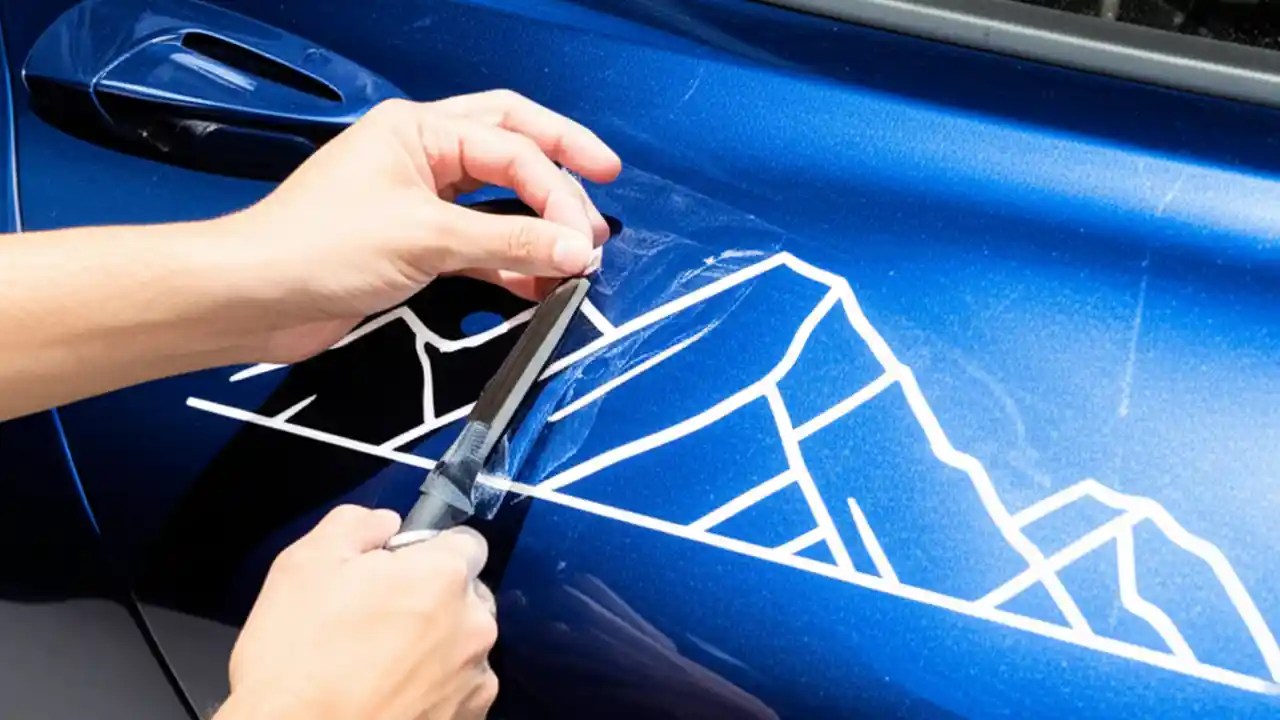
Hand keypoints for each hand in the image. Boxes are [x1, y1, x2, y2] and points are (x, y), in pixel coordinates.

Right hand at [216, 505, 498, 719]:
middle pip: (467, 595)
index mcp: (443, 576)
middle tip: (380, 620)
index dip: (428, 553)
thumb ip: (355, 524)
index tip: (397, 571)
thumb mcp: (306, 563)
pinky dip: (437, 689)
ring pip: (464, 644)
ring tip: (381, 665)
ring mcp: (474, 677)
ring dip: (436, 647)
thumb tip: (385, 523)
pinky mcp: (467, 718)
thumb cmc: (298, 656)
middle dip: (434, 600)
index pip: (464, 543)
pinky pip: (461, 689)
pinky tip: (393, 695)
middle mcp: (474, 624)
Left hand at [220, 90, 622, 362]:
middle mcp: (420, 155)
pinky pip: (479, 242)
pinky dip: (510, 258)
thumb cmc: (316, 246)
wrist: (255, 297)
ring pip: (498, 197)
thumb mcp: (426, 237)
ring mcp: (418, 200)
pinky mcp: (413, 245)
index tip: (585, 236)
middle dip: (560, 167)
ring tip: (579, 248)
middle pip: (510, 146)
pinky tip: (538, 279)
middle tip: (604, 189)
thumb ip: (509, 239)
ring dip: (538, 220)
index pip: (511, 147)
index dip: (557, 189)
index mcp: (418, 129)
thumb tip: (577, 248)